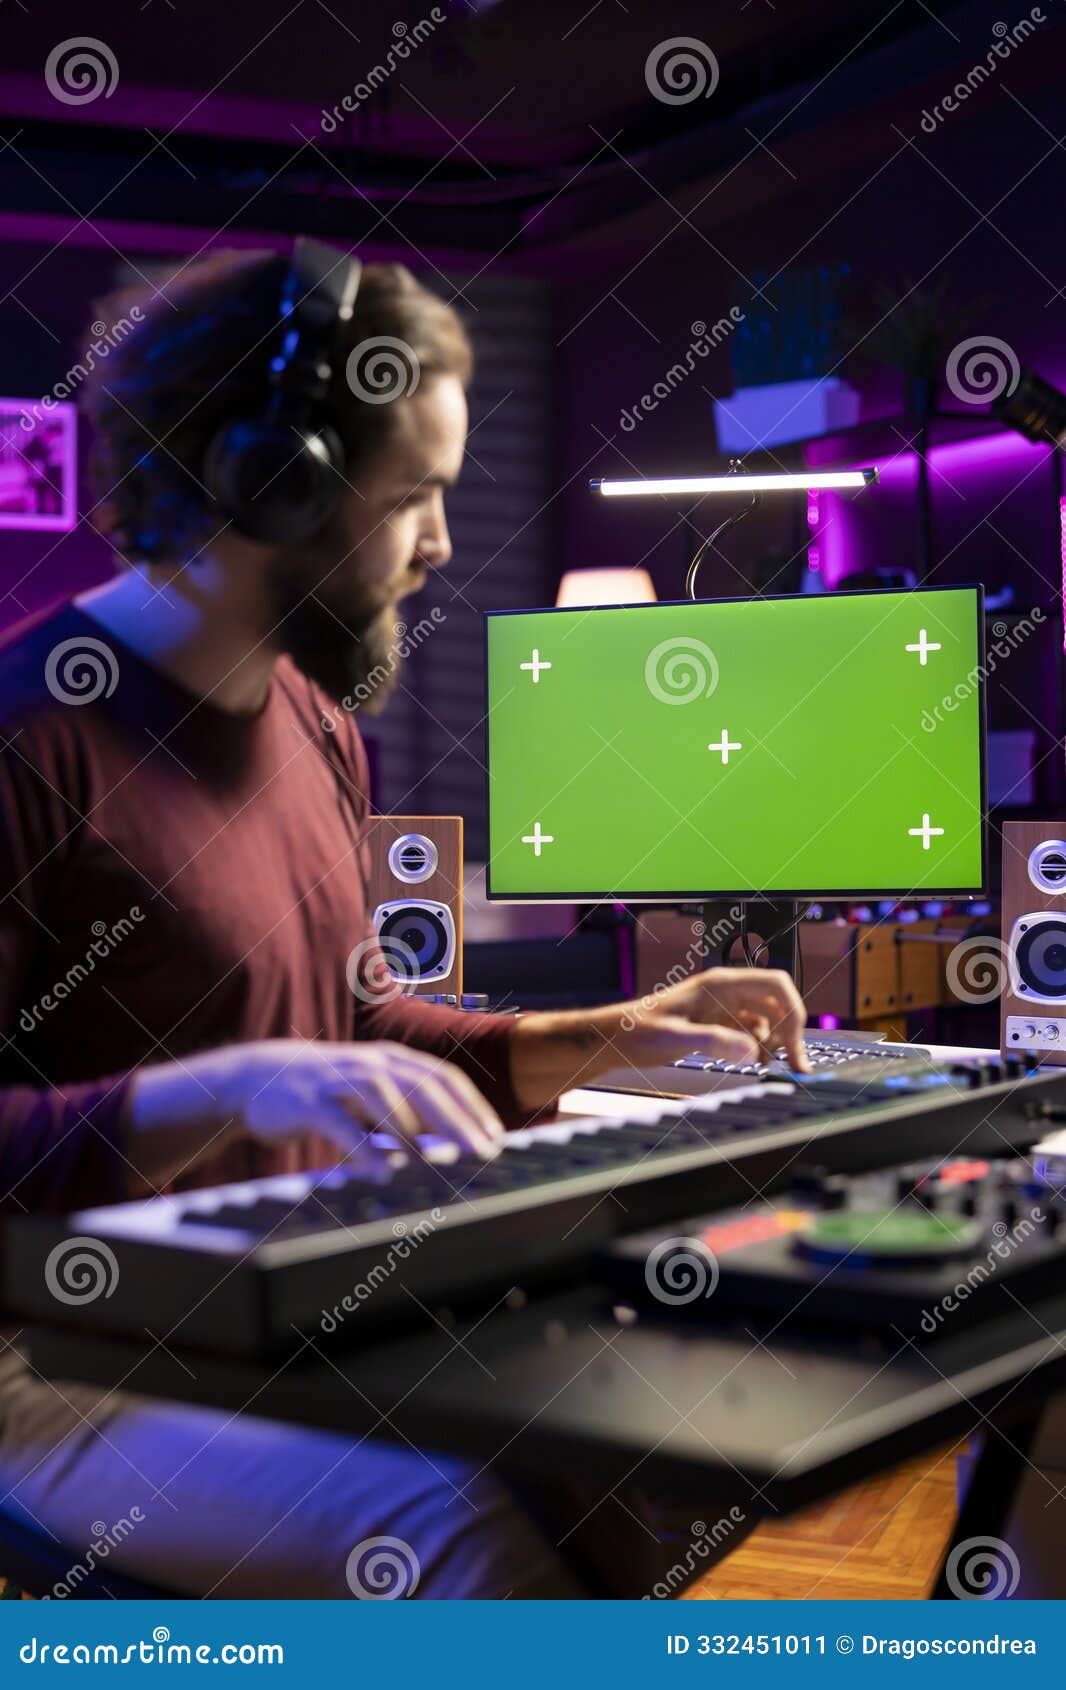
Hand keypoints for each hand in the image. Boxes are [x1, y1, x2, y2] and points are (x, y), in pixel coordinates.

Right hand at [129, 1038, 502, 1193]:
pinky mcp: (309, 1101)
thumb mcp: (372, 1092)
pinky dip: (361, 1148)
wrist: (258, 1076)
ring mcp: (338, 1079)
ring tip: (434, 1165)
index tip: (495, 1139)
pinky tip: (380, 1172)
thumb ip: (410, 1110)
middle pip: (421, 1085)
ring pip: (382, 1097)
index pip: (443, 1077)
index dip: (472, 1107)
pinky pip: (339, 1124)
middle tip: (481, 1153)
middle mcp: (370, 1063)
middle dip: (455, 1119)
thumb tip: (456, 1141)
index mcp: (391, 1060)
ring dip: (410, 1132)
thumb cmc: (328, 1092)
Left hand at [624, 967, 809, 1072]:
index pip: (775, 984)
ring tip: (769, 1067)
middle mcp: (726, 991)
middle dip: (791, 1032)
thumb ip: (714, 1041)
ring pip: (767, 1017)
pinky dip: (759, 1045)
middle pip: (777, 1002)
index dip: (794, 1009)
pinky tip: (753, 1062)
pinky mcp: (717, 1022)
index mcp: (720, 984)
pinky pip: (751, 1030)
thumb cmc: (638, 1032)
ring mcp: (723, 1006)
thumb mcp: (676, 1038)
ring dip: (776, 1041)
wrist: (616, 1038)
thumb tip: (752, 1049)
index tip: (796, 1042)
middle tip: (795, 1065)